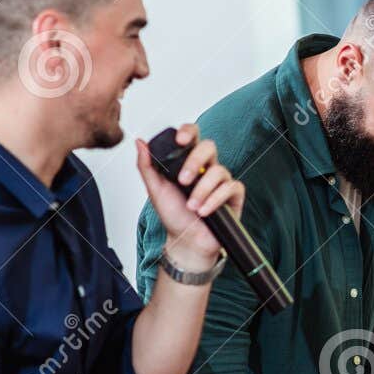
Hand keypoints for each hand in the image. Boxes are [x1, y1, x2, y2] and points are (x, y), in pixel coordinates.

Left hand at [135, 124, 244, 264]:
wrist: (186, 241)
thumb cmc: (173, 215)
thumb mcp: (155, 190)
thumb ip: (147, 166)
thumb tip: (140, 142)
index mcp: (188, 162)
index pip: (192, 137)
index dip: (188, 132)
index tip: (180, 141)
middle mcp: (206, 167)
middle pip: (209, 146)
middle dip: (195, 162)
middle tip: (183, 180)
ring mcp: (221, 180)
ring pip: (219, 170)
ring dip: (202, 190)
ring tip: (192, 206)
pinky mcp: (233, 195)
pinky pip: (231, 187)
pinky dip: (215, 200)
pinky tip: (204, 211)